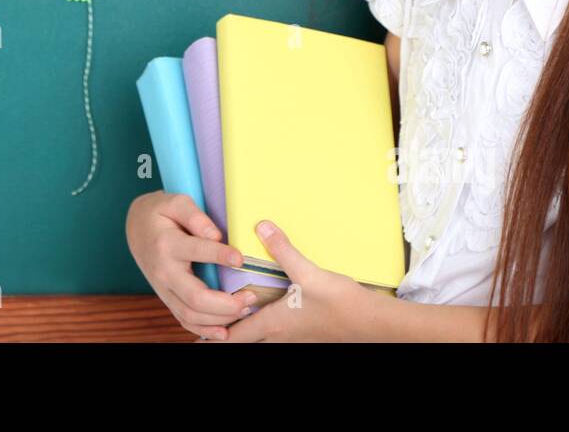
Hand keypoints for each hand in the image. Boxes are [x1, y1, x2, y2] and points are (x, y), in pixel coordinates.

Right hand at [125, 191, 258, 339]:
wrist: (135, 228)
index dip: (220, 256)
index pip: (196, 252)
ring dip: (220, 319)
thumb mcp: (174, 202)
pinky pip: (184, 320)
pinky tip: (224, 332)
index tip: (241, 259)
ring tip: (245, 309)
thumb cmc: (160, 213)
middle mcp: (164, 272)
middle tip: (250, 297)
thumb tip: (216, 235)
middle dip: (225, 304)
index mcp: (167, 244)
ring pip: (191, 315)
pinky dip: (204, 330)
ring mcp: (164, 289)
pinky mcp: (167, 298)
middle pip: (194, 297)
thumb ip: (194, 216)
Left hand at [207, 220, 379, 341]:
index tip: (197, 319)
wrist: (372, 324)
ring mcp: (291, 340)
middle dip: (223, 332)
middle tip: (206, 319)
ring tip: (227, 315)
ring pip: (258, 341)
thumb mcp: (308, 272)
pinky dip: (260, 329)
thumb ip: (282, 249)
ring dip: (242, 330)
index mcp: (272, 324)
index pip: (232, 335)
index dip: (213, 330)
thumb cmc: (341, 304)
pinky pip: (273, 338)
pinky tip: (263, 313)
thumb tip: (260, 226)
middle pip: (241, 342)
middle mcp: (278, 337)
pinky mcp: (303, 337)